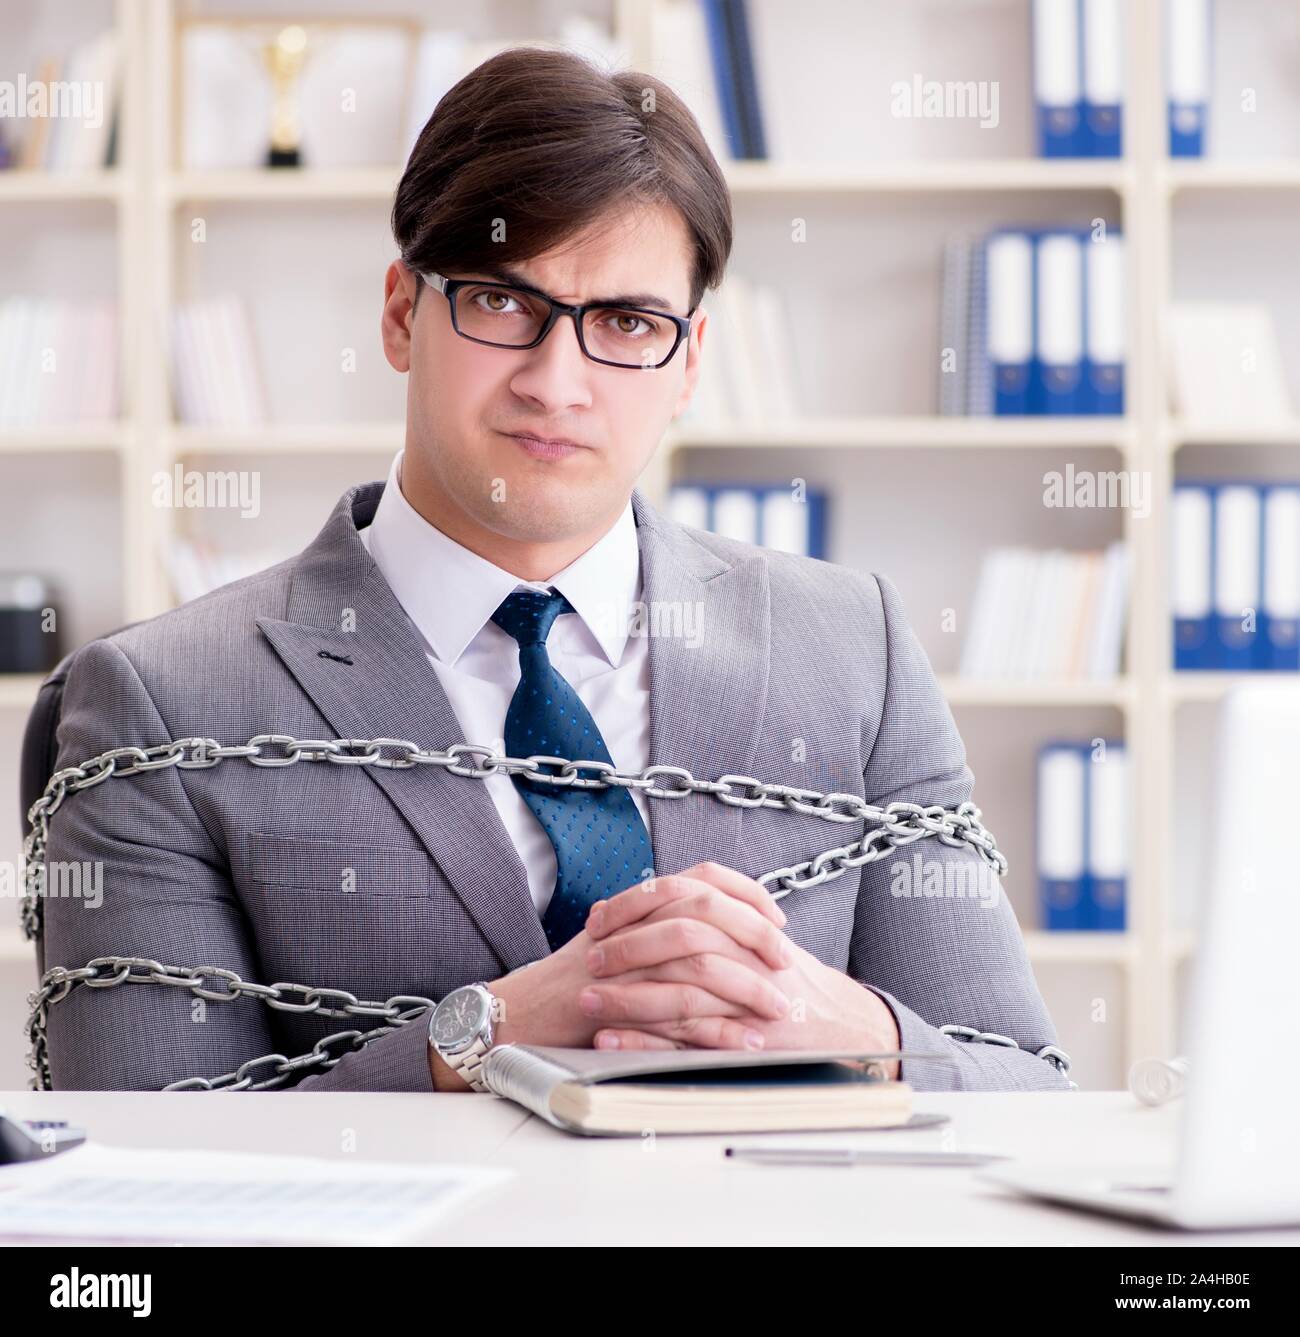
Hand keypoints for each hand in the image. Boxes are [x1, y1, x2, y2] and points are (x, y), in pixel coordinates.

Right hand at [432, 863, 795, 1090]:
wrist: (528, 1010)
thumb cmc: (578, 977)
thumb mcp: (624, 934)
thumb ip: (664, 921)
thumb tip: (723, 920)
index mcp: (640, 903)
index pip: (703, 878)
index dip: (746, 893)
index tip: (776, 916)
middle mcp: (633, 924)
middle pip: (708, 914)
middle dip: (756, 937)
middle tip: (786, 961)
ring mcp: (625, 964)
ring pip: (700, 966)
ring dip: (746, 989)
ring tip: (778, 1009)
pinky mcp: (620, 1008)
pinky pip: (679, 1018)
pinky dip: (719, 1032)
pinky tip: (746, 1042)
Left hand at [582, 863, 901, 1075]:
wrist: (837, 1020)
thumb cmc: (785, 976)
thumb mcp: (751, 931)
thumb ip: (711, 913)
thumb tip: (646, 900)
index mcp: (743, 919)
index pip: (684, 895)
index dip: (636, 903)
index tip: (600, 918)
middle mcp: (748, 952)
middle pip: (681, 937)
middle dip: (627, 947)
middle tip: (590, 958)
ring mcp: (747, 997)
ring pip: (681, 990)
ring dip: (627, 997)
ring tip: (588, 1003)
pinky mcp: (744, 1039)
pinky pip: (688, 1041)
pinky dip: (644, 1040)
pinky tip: (611, 1039)